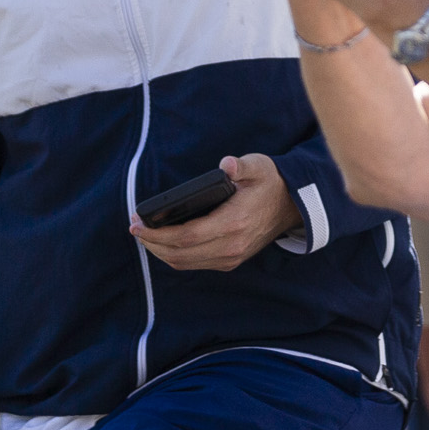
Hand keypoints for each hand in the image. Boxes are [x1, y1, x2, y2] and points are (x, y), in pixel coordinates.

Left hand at [131, 154, 302, 270]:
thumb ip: (241, 166)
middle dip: (152, 243)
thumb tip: (226, 165)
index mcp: (234, 222)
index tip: (137, 224)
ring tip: (146, 235)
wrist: (293, 205)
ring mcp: (232, 256)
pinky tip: (165, 243)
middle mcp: (232, 245)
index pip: (187, 236)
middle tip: (135, 228)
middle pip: (180, 254)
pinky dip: (175, 256)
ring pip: (185, 263)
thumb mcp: (259, 166)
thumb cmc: (270, 182)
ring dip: (161, 252)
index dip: (158, 234)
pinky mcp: (231, 260)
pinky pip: (195, 264)